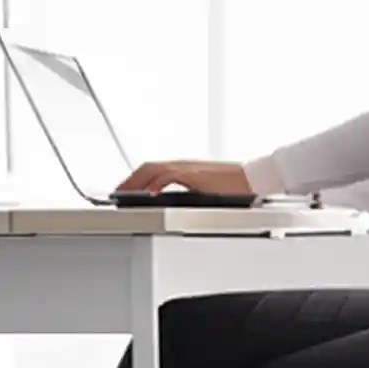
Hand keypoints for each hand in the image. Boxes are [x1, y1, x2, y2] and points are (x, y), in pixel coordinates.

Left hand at [115, 160, 253, 195]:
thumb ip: (190, 192)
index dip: (136, 178)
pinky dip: (155, 183)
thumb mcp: (206, 190)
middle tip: (117, 193)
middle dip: (129, 180)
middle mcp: (183, 165)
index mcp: (185, 168)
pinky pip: (168, 176)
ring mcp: (187, 169)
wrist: (251, 178)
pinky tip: (148, 193)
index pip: (153, 169)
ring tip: (125, 193)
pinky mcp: (194, 175)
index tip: (125, 189)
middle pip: (147, 167)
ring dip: (136, 181)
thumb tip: (177, 202)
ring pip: (153, 169)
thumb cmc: (234, 186)